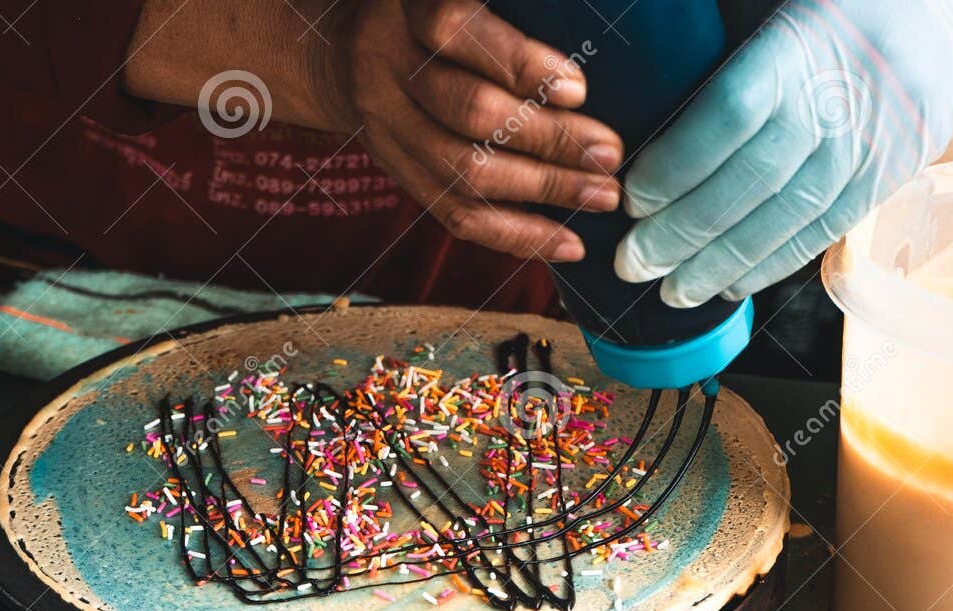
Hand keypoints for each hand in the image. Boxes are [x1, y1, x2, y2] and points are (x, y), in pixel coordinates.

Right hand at [324, 0, 624, 261]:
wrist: (342, 57)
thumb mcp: (451, 3)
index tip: (578, 88)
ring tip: (602, 194)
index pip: (453, 30)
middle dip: (549, 138)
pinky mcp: (400, 175)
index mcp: (406, 10)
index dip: (516, 62)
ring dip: (545, 189)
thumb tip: (575, 72)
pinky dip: (518, 236)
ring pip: (466, 172)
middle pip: (469, 111)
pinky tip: (568, 244)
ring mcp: (388, 129)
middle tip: (609, 153)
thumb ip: (500, 26)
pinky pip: (457, 217)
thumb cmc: (424, 22)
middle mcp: (389, 70)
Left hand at [614, 0, 952, 305]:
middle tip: (634, 265)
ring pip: (791, 214)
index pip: (733, 112)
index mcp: (805, 37)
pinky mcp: (898, 169)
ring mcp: (879, 136)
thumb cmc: (826, 3)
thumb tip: (642, 99)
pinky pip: (828, 227)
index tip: (634, 199)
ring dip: (724, 261)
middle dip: (687, 231)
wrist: (937, 6)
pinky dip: (775, 262)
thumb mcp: (766, 0)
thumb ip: (712, 40)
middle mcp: (847, 92)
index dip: (679, 163)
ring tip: (674, 291)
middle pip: (756, 177)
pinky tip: (730, 284)